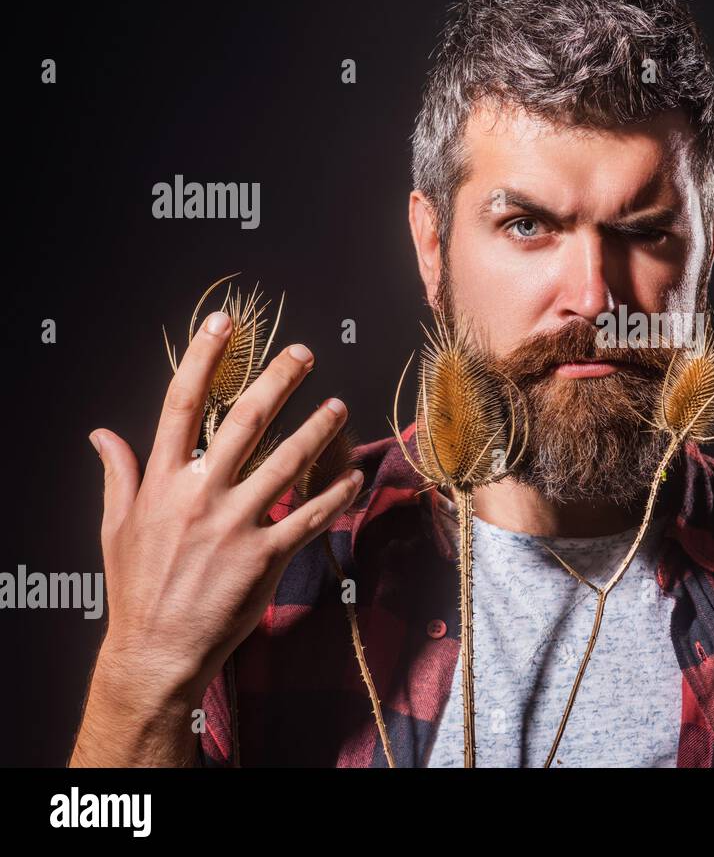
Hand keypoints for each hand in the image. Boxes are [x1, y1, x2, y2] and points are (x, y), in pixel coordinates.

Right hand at [71, 309, 361, 764]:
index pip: (181, 404)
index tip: (223, 323)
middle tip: (304, 353)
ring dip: (318, 430)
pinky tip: (352, 477)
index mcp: (161, 481)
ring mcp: (234, 525)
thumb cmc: (136, 587)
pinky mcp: (264, 556)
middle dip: (279, 380)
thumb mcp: (115, 527)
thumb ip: (118, 474)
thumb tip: (101, 434)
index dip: (202, 358)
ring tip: (339, 405)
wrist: (156, 650)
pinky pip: (308, 516)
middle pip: (245, 421)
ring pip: (287, 462)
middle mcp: (199, 495)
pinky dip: (333, 494)